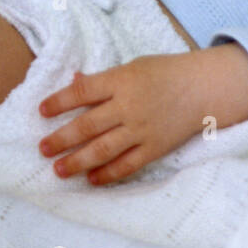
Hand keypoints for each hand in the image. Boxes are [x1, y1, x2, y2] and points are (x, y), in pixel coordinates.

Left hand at [38, 45, 247, 185]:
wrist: (205, 88)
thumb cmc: (167, 72)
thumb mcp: (134, 67)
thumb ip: (103, 80)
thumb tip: (73, 83)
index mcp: (121, 80)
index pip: (82, 93)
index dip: (59, 102)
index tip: (41, 111)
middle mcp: (129, 106)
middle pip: (88, 125)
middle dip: (61, 138)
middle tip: (42, 149)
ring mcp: (142, 129)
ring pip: (103, 149)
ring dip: (78, 161)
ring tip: (58, 170)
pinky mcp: (155, 147)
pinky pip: (128, 164)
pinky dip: (109, 174)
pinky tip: (92, 180)